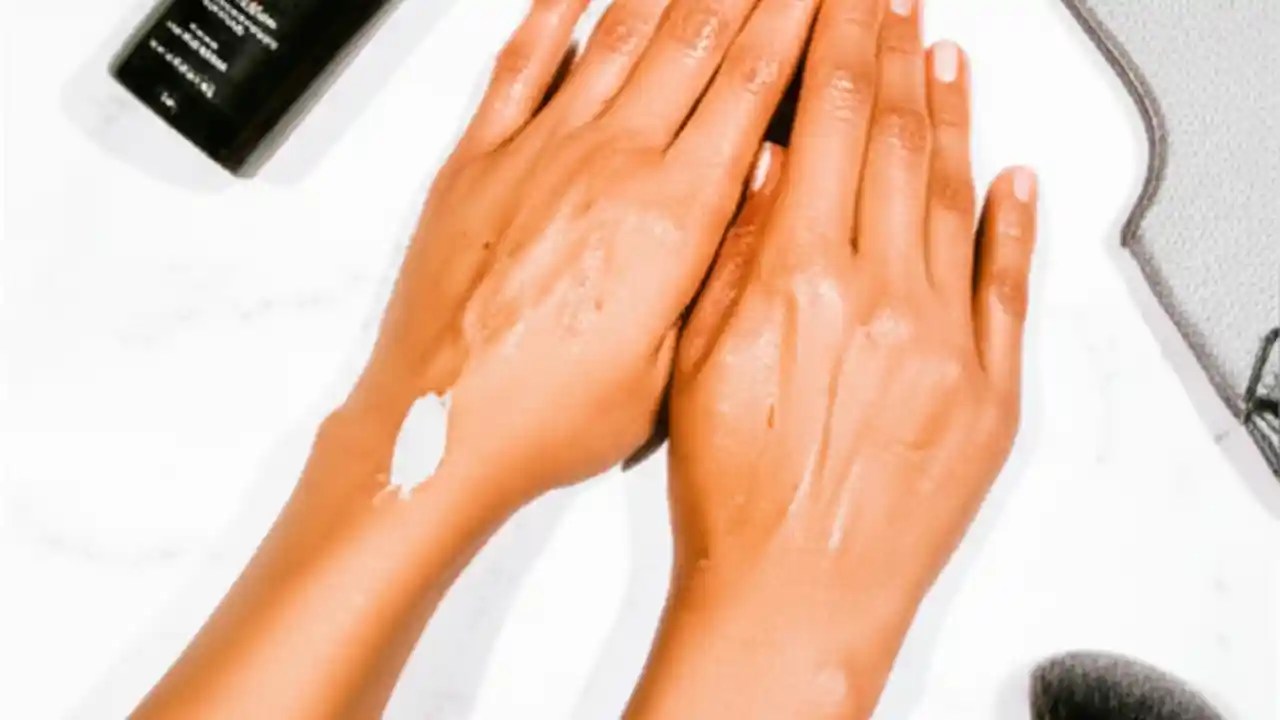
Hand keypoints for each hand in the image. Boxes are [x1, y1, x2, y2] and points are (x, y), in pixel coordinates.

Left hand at [353, 0, 822, 502]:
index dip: (795, 23)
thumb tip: (753, 186)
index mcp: (669, 217)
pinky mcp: (478, 160)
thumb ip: (716, 264)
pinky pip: (521, 60)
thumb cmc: (547, 419)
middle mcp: (607, 166)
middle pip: (696, 40)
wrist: (437, 436)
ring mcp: (538, 153)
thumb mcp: (671, 363)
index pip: (751, 87)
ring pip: (620, 35)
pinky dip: (555, 8)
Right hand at [634, 0, 1038, 714]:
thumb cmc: (735, 501)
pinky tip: (1011, 176)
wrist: (794, 600)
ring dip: (951, 120)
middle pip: (898, 144)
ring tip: (946, 60)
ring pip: (957, 198)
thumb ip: (738, 255)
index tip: (844, 5)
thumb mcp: (699, 361)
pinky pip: (1010, 284)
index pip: (830, 127)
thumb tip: (771, 169)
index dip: (840, 50)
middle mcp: (884, 301)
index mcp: (800, 283)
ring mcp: (948, 343)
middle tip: (895, 8)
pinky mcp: (991, 392)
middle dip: (895, 60)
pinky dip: (1013, 222)